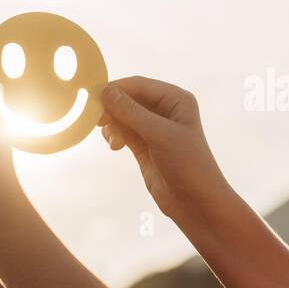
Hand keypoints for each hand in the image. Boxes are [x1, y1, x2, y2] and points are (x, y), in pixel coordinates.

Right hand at [98, 77, 230, 221]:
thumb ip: (132, 112)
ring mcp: (154, 128)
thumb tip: (106, 91)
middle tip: (96, 122)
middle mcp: (165, 110)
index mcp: (176, 99)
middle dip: (112, 109)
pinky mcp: (145, 146)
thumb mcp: (160, 135)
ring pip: (123, 116)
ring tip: (113, 141)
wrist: (197, 203)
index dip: (116, 89)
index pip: (139, 85)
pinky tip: (115, 146)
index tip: (91, 98)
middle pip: (129, 99)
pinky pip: (123, 132)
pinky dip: (115, 136)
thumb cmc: (187, 164)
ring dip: (113, 125)